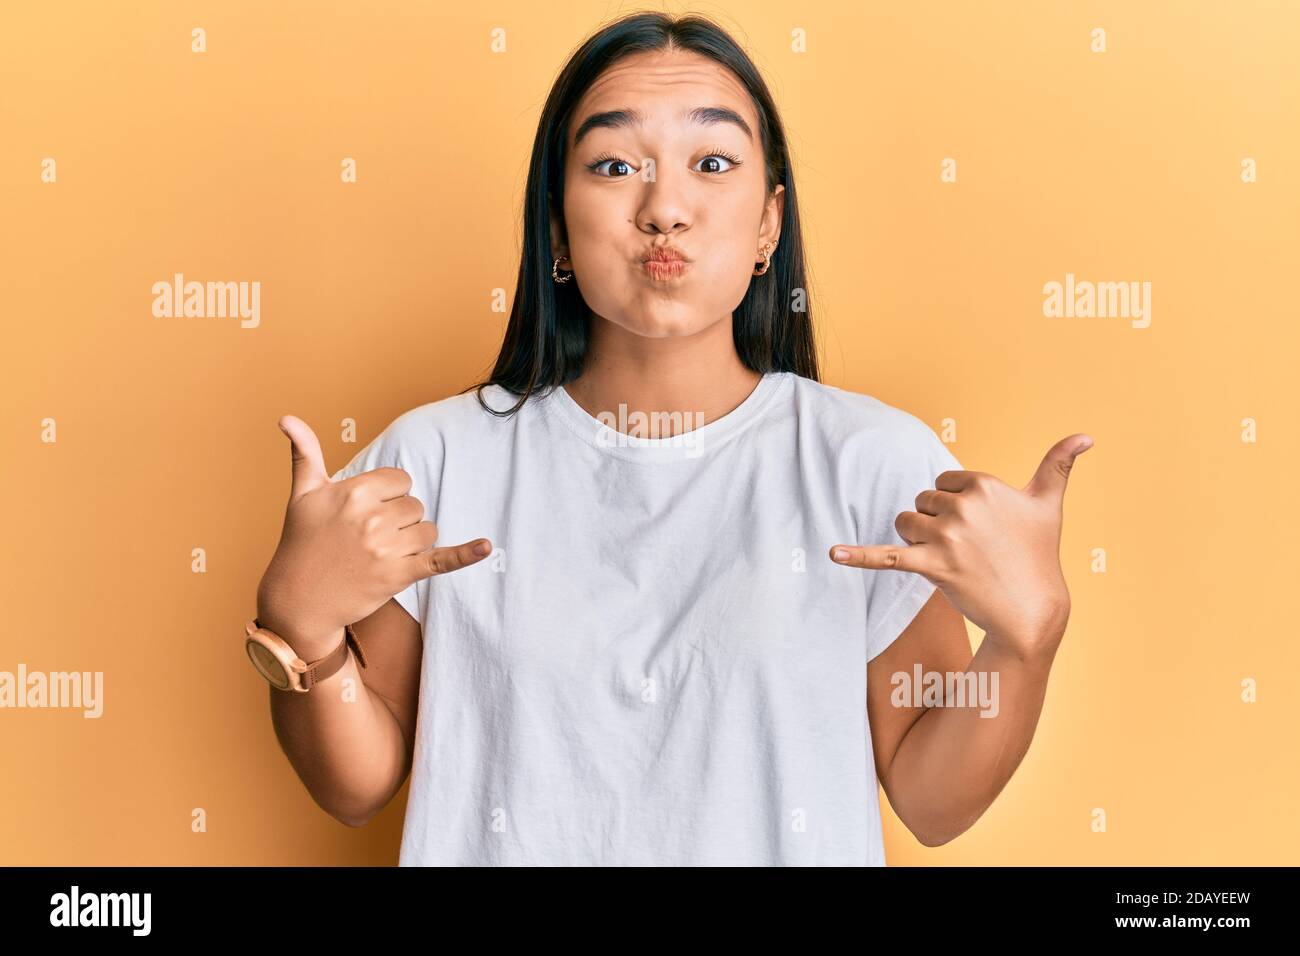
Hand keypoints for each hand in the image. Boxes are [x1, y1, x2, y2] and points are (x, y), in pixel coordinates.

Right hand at [257, 414, 491, 647]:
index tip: (367, 511)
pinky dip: (465, 555)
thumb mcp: (302, 495)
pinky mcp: (399, 577)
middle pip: (415, 506)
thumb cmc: (301, 544)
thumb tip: (287, 417)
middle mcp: (372, 519)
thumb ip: (305, 453)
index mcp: (354, 493)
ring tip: (380, 554)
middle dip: (399, 520)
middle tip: (368, 538)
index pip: (401, 481)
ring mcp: (387, 550)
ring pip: (427, 530)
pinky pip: (440, 561)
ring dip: (412, 542)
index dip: (389, 495)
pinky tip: (486, 546)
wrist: (297, 601)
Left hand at [829, 434, 1092, 660]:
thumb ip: (1059, 464)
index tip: (979, 526)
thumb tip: (1088, 434)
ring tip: (950, 558)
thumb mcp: (1049, 504)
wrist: (1031, 610)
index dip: (955, 503)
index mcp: (984, 485)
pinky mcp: (931, 566)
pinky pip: (886, 557)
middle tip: (968, 547)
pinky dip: (858, 555)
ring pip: (906, 523)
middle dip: (936, 521)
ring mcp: (946, 537)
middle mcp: (964, 506)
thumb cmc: (1038, 555)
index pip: (944, 481)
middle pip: (922, 501)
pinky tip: (832, 554)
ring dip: (918, 539)